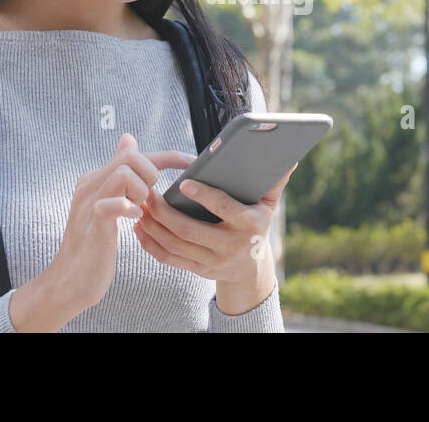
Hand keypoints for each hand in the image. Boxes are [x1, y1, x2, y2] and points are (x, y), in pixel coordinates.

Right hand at [40, 133, 195, 318]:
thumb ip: (119, 176)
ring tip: (138, 210)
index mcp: (96, 179)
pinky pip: (112, 204)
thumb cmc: (96, 244)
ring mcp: (88, 203)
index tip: (190, 163)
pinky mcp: (92, 225)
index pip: (133, 153)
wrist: (71, 280)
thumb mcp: (110, 204)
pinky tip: (133, 218)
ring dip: (141, 191)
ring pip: (123, 174)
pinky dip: (128, 208)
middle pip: (130, 156)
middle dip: (151, 174)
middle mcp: (90, 185)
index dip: (166, 156)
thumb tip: (128, 139)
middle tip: (148, 199)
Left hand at [133, 158, 297, 285]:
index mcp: (248, 224)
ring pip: (175, 245)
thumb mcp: (269, 205)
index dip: (203, 196)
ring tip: (139, 206)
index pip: (223, 208)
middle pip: (189, 229)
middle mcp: (229, 245)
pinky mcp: (197, 270)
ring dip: (152, 226)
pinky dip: (150, 244)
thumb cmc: (257, 226)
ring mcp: (212, 261)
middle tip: (146, 192)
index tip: (183, 183)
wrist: (251, 269)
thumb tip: (289, 159)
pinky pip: (169, 259)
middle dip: (164, 212)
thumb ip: (275, 181)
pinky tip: (139, 229)